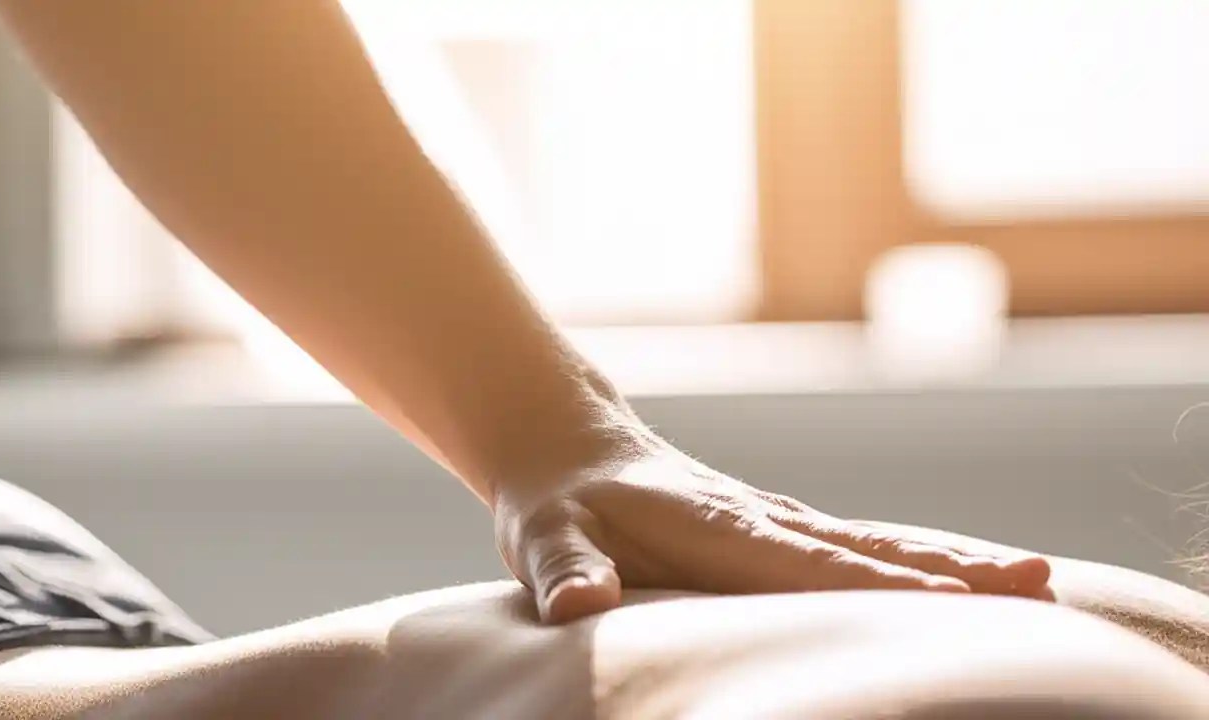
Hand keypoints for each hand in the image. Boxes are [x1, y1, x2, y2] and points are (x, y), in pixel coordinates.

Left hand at [494, 435, 1051, 623]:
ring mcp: (774, 522)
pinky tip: (960, 581)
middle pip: (865, 548)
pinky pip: (857, 547)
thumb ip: (563, 570)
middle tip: (1035, 582)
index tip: (950, 602)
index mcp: (714, 527)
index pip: (803, 563)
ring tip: (1033, 579)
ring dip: (950, 563)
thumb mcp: (544, 538)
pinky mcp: (776, 530)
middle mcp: (760, 520)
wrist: (569, 447)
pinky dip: (915, 562)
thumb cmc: (558, 504)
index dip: (873, 583)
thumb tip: (578, 602)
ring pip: (874, 543)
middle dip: (948, 570)